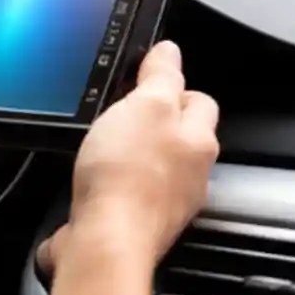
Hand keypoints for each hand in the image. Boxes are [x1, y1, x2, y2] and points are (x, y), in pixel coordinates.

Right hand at [37, 41, 218, 275]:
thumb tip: (169, 52)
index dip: (172, 86)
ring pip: (155, 166)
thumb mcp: (145, 106)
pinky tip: (95, 181)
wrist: (105, 242)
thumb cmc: (127, 176)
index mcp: (199, 141)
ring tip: (105, 147)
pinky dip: (115, 185)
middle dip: (151, 123)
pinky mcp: (139, 225)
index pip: (199, 100)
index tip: (145, 80)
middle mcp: (191, 175)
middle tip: (120, 113)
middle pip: (178, 136)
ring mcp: (167, 204)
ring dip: (133, 155)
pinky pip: (131, 194)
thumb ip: (161, 77)